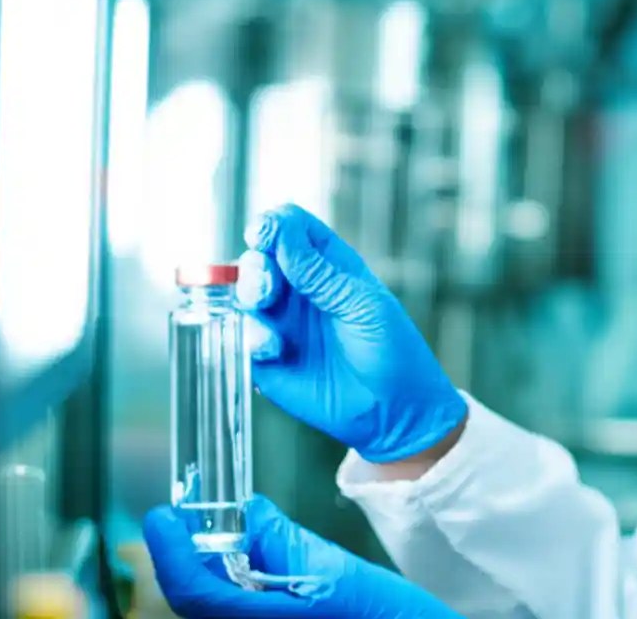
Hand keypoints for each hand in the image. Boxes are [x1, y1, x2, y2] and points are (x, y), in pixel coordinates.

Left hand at [143, 495, 460, 617]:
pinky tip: (242, 565)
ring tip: (214, 538)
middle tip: (183, 519)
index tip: (162, 515)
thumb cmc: (378, 611)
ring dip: (205, 571)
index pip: (194, 591)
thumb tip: (251, 512)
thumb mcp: (333, 566)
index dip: (170, 552)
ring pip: (209, 607)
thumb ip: (283, 539)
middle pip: (194, 600)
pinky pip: (231, 612)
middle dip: (185, 557)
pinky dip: (227, 585)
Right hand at [239, 204, 466, 462]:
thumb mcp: (363, 306)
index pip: (291, 229)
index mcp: (329, 266)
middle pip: (260, 258)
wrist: (393, 411)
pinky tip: (274, 350)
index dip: (274, 225)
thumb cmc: (392, 350)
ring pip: (245, 294)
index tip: (264, 232)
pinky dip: (252, 338)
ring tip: (267, 308)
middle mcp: (300, 290)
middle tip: (268, 287)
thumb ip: (320, 274)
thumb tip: (281, 235)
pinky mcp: (268, 359)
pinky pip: (243, 337)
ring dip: (250, 296)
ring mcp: (282, 323)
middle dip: (256, 265)